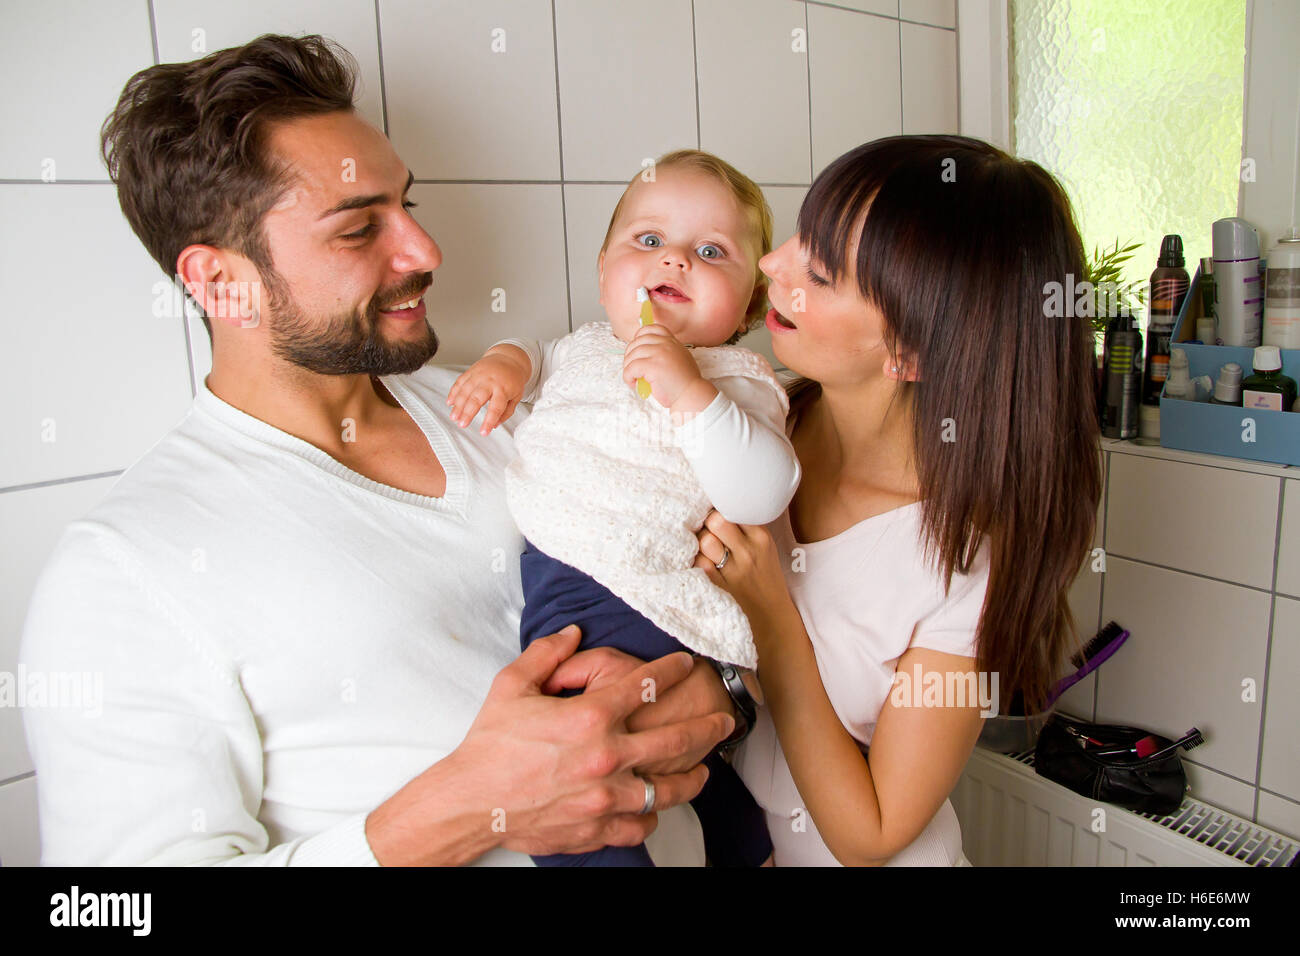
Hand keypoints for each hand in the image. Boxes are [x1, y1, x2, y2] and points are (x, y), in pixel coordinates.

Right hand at [366, 625, 733, 863]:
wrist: (471, 802)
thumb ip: (547, 655)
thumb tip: (572, 632)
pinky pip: (640, 825)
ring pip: (668, 788)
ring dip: (692, 777)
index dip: (671, 670)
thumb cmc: (489, 746)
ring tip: (704, 769)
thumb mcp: (512, 686)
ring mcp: (605, 797)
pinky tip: (655, 807)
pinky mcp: (597, 828)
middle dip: (707, 727)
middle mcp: (606, 757)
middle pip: (676, 740)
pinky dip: (651, 816)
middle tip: (725, 720)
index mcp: (589, 718)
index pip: (645, 685)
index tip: (686, 663)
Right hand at [446, 345, 530, 433]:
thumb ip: (506, 412)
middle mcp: (490, 381)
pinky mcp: (471, 371)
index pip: (496, 408)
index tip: (484, 432)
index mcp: (504, 389)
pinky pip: (460, 381)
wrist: (509, 357)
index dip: (489, 421)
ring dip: (458, 405)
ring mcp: (479, 375)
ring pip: (466, 390)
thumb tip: (495, 425)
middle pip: (477, 398)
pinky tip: (449, 403)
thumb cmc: (513, 380)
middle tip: (462, 425)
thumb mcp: (516, 396)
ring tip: (454, 417)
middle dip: (468, 413)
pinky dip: (453, 392)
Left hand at [621, 324, 716, 413]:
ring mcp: (659, 353)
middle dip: (630, 355)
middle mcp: (666, 344)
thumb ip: (665, 352)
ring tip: (634, 379)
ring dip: (628, 368)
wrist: (692, 395)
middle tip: (632, 369)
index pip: (651, 329)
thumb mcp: (678, 359)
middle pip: (637, 341)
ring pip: (632, 355)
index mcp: (672, 342)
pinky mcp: (652, 365)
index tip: (636, 349)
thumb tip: (643, 354)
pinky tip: (634, 384)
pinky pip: (630, 368)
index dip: (639, 336)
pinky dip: (628, 377)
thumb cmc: (684, 383)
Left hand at [694, 509, 800, 656]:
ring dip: (700, 542)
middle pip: (716, 521)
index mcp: (761, 537)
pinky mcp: (719, 586)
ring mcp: (733, 570)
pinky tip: (703, 562)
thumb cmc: (764, 577)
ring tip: (705, 548)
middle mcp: (748, 551)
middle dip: (707, 523)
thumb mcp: (765, 547)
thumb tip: (717, 507)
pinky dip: (697, 561)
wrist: (771, 615)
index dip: (720, 510)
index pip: (734, 509)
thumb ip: (746, 528)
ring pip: (705, 542)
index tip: (717, 514)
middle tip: (707, 530)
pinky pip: (699, 564)